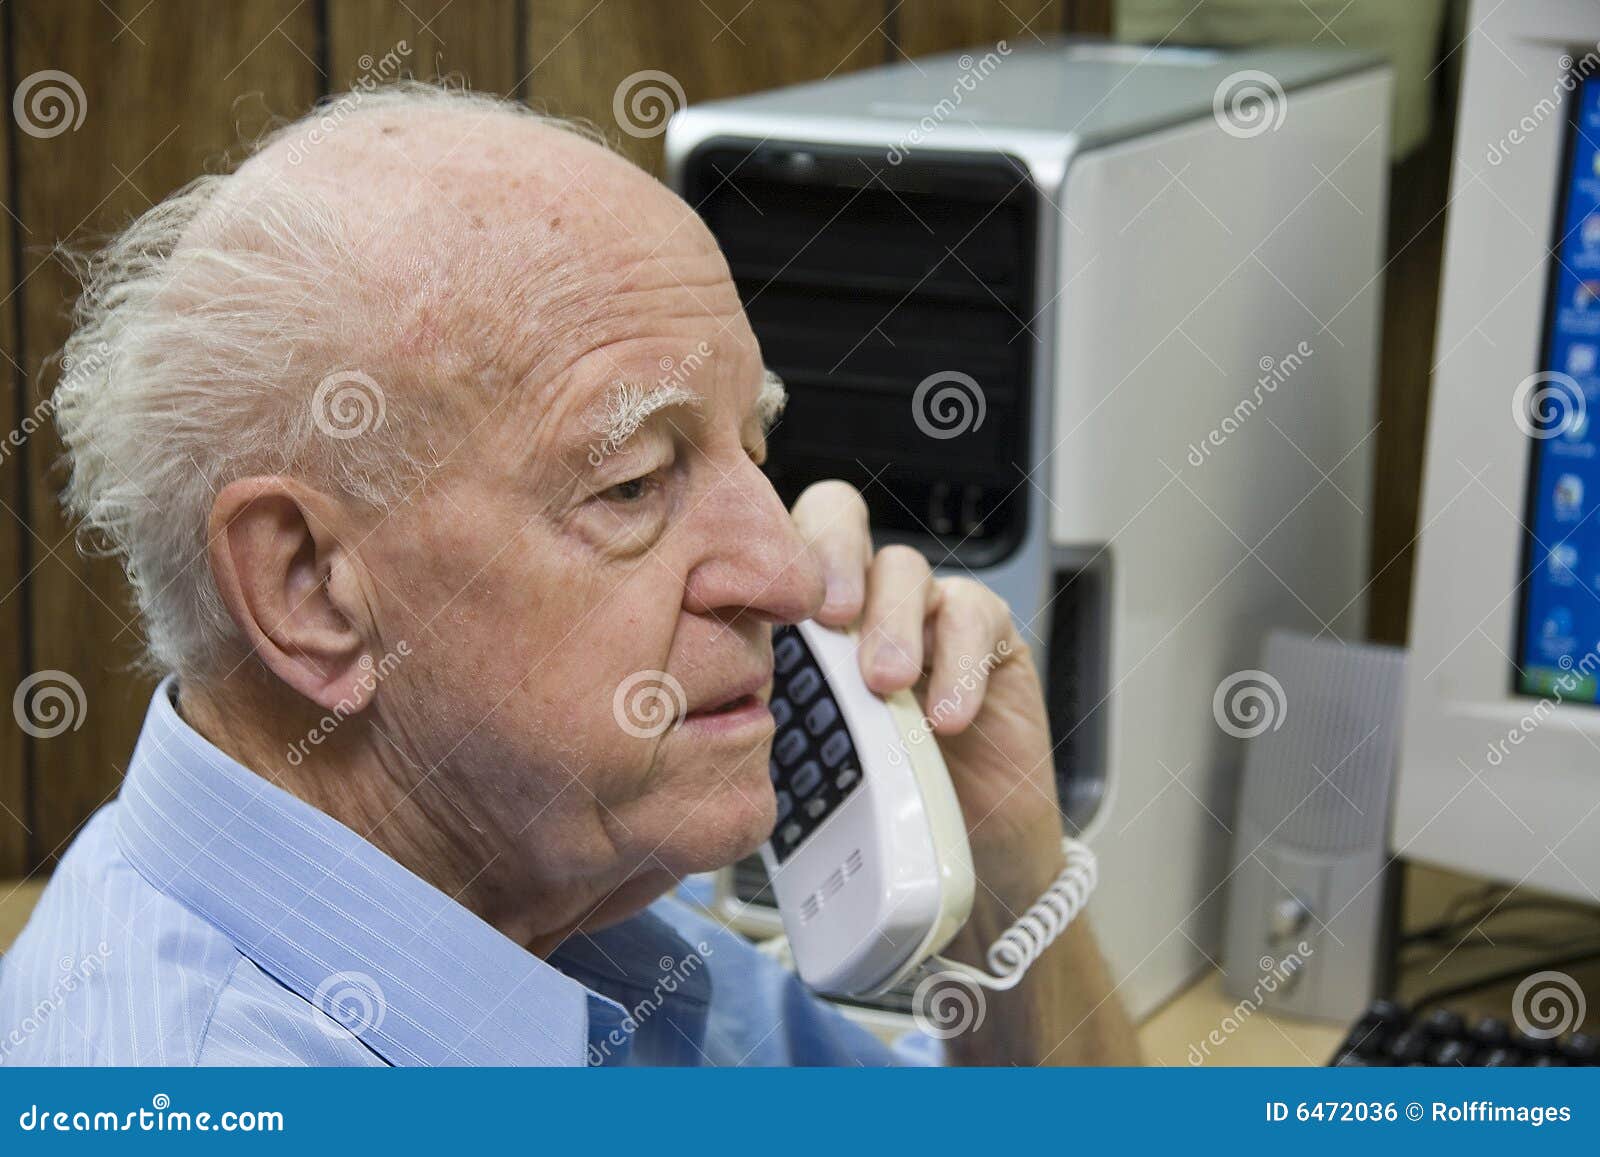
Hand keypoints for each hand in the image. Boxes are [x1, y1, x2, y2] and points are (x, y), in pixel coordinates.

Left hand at [789, 481, 1066, 928]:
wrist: (962, 853)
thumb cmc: (876, 804)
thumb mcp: (804, 760)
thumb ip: (768, 719)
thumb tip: (704, 714)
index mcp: (800, 614)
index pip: (772, 543)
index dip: (760, 555)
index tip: (755, 610)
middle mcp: (861, 596)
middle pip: (838, 519)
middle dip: (829, 557)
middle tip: (827, 616)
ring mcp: (924, 609)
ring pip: (904, 567)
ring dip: (890, 622)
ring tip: (884, 683)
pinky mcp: (988, 634)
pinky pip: (975, 613)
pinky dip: (960, 662)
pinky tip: (945, 715)